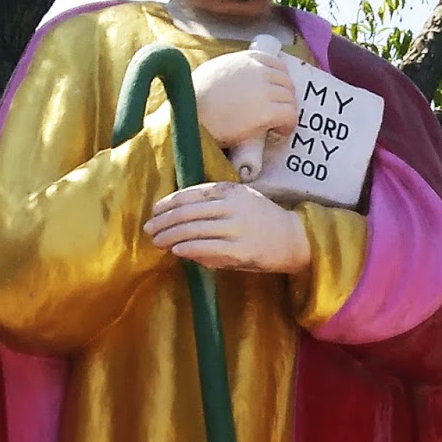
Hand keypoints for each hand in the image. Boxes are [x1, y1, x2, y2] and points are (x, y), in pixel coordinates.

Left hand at [145, 182, 308, 272]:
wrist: (292, 238)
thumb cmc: (262, 220)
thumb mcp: (241, 200)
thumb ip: (213, 203)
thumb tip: (179, 214)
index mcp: (230, 191)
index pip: (190, 195)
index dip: (168, 203)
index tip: (155, 211)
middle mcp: (231, 207)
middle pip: (186, 213)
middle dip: (163, 222)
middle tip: (149, 230)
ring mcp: (235, 229)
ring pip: (192, 230)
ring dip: (170, 237)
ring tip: (158, 242)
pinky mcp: (238, 250)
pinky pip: (205, 248)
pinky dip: (187, 248)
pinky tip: (177, 250)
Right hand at [190, 50, 297, 148]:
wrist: (188, 116)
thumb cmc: (192, 98)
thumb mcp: (212, 71)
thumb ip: (231, 70)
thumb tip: (236, 80)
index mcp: (246, 58)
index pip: (276, 64)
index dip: (279, 81)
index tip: (275, 94)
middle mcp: (258, 71)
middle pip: (286, 83)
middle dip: (285, 99)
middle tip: (276, 115)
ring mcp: (265, 90)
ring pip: (290, 100)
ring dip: (287, 113)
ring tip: (275, 126)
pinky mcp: (268, 112)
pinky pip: (290, 116)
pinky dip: (288, 126)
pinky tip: (278, 133)